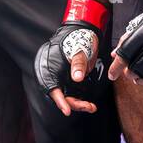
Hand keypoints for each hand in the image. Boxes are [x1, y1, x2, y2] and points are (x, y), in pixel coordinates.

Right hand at [34, 0, 109, 114]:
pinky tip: (89, 104)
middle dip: (74, 104)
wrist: (84, 32)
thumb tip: (77, 78)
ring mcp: (63, 78)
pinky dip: (80, 100)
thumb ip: (78, 63)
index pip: (53, 88)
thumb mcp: (79, 49)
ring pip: (66, 97)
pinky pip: (72, 93)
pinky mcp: (70, 80)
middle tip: (89, 107)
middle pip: (60, 96)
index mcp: (51, 67)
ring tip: (91, 107)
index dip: (60, 100)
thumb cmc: (79, 38)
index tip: (66, 110)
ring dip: (78, 104)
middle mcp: (55, 75)